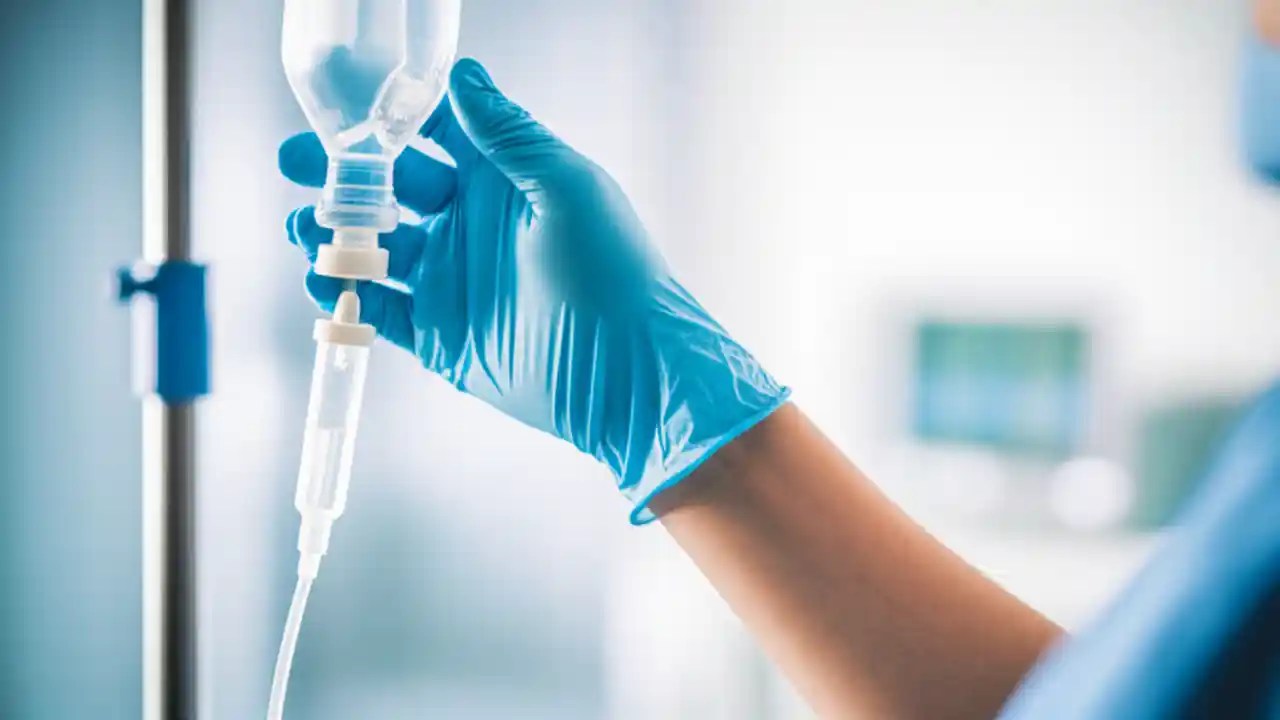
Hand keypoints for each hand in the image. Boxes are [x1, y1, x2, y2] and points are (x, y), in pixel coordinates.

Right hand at [279, 59, 788, 522]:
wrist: (629, 376)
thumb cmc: (613, 273)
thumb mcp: (565, 188)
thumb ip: (508, 136)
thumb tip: (463, 76)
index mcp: (502, 183)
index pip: (433, 137)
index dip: (388, 120)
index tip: (344, 108)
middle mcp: (471, 227)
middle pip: (390, 191)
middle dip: (340, 176)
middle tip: (295, 161)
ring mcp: (453, 282)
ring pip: (375, 249)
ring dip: (333, 235)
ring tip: (302, 227)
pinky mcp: (440, 336)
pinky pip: (379, 309)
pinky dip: (345, 294)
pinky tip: (321, 277)